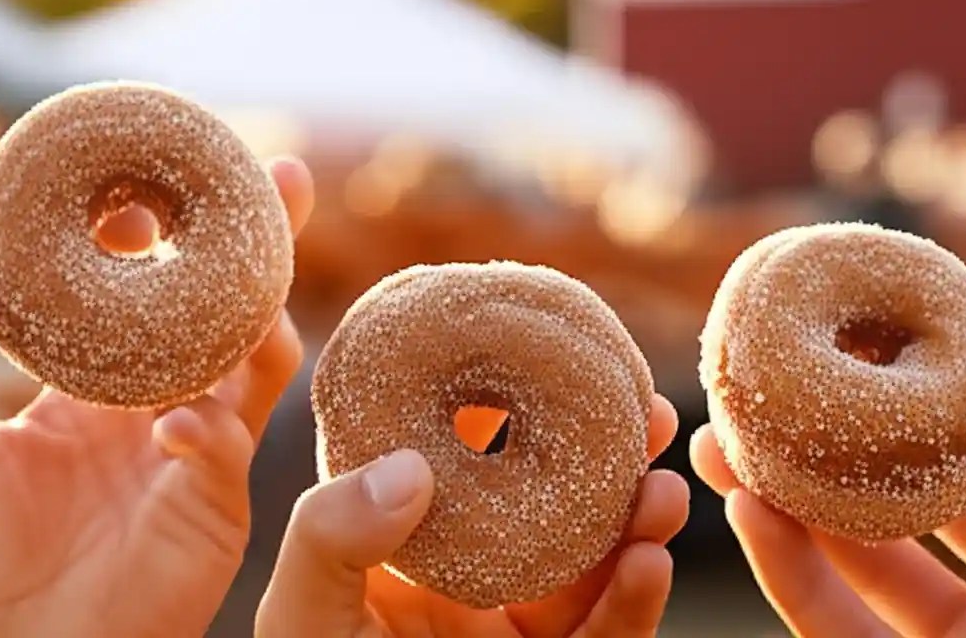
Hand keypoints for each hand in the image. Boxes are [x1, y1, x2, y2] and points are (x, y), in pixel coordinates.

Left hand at [0, 157, 313, 637]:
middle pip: (224, 311)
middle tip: (282, 180)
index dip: (160, 230)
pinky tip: (175, 428)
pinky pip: (225, 453)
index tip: (159, 172)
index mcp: (97, 384)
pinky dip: (208, 431)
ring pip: (253, 370)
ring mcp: (191, 453)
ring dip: (262, 325)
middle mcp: (157, 405)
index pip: (144, 289)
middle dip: (258, 247)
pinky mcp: (210, 509)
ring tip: (256, 295)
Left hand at [256, 396, 687, 636]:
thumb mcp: (302, 616)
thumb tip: (408, 468)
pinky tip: (648, 567)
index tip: (553, 355)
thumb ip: (328, 540)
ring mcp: (515, 626)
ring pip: (594, 563)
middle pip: (553, 499)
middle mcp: (471, 573)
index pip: (467, 454)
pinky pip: (604, 637)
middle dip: (607, 456)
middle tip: (646, 412)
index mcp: (410, 539)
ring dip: (637, 524)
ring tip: (663, 494)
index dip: (512, 400)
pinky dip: (633, 603)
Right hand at [691, 352, 965, 636]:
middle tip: (774, 396)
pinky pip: (833, 629)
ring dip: (787, 506)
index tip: (868, 350)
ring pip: (852, 567)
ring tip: (730, 448)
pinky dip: (789, 575)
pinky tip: (752, 519)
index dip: (925, 408)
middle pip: (902, 509)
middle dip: (834, 453)